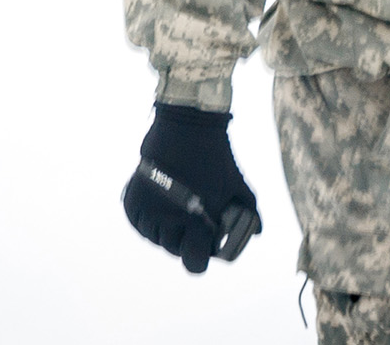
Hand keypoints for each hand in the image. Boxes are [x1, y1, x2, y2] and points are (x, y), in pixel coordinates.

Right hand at [122, 104, 260, 270]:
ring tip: (177, 211)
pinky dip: (147, 220)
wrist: (187, 125)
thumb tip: (257, 233)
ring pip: (154, 238)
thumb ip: (249, 212)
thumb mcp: (237, 184)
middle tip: (193, 224)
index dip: (200, 260)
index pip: (193, 262)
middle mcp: (168, 220)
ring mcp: (148, 210)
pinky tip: (159, 206)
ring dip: (165, 231)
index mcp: (195, 221)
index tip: (204, 250)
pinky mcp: (132, 199)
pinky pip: (138, 223)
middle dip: (185, 241)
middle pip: (174, 250)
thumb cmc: (216, 157)